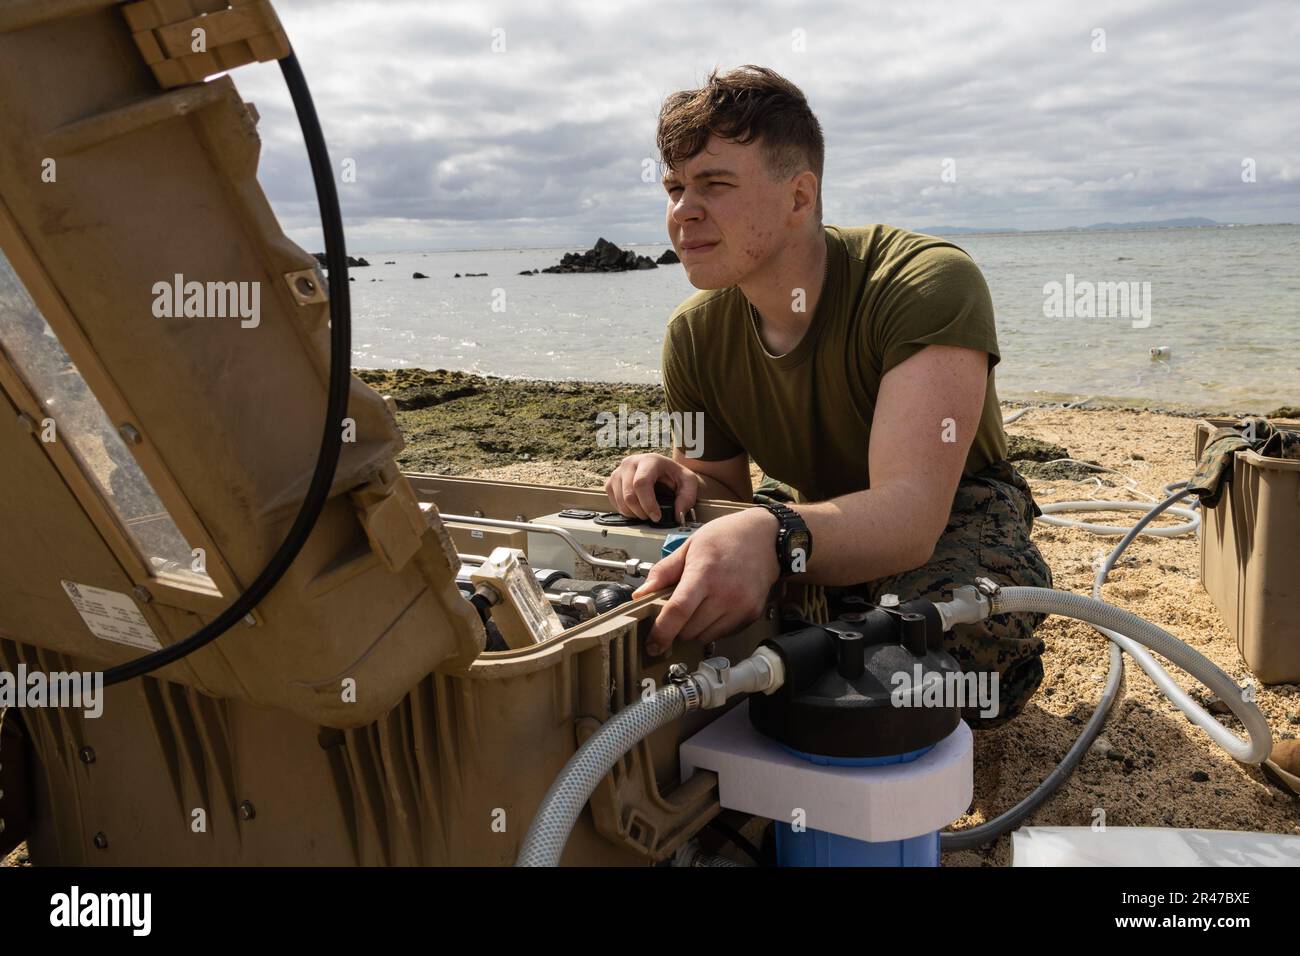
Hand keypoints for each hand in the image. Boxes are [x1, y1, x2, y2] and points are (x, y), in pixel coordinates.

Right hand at [604, 453, 701, 522]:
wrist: (664, 470)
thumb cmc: (674, 475)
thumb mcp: (688, 482)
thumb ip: (687, 497)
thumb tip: (677, 514)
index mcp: (650, 460)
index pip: (641, 483)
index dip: (648, 503)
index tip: (657, 516)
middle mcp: (630, 463)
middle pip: (629, 495)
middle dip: (641, 512)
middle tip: (652, 517)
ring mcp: (618, 472)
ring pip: (620, 500)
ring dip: (633, 513)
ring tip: (645, 513)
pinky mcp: (611, 482)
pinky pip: (613, 501)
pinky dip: (624, 511)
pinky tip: (635, 509)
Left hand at [632, 507, 779, 654]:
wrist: (766, 536)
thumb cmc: (727, 536)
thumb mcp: (690, 546)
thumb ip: (664, 572)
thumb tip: (641, 594)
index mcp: (704, 573)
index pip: (678, 611)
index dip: (661, 632)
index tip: (652, 644)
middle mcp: (724, 593)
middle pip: (688, 630)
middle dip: (676, 626)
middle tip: (678, 609)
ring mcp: (740, 606)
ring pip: (704, 637)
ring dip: (694, 629)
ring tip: (700, 604)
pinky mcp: (751, 615)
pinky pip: (722, 634)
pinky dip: (712, 627)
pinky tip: (716, 606)